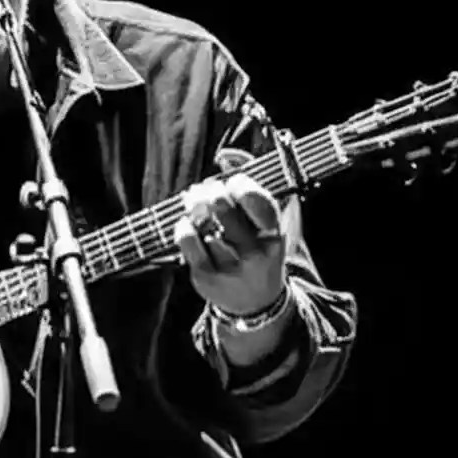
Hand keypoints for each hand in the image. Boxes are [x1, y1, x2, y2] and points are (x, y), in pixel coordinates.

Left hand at [174, 173, 285, 315]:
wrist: (255, 303)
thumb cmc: (258, 250)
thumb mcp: (267, 222)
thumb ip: (252, 184)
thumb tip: (226, 154)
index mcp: (274, 234)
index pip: (256, 200)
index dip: (239, 183)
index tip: (232, 182)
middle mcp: (254, 252)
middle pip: (224, 208)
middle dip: (209, 191)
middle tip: (203, 190)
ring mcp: (230, 266)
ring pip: (203, 224)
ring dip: (194, 207)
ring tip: (192, 203)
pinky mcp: (206, 277)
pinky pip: (188, 243)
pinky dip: (183, 227)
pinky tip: (185, 224)